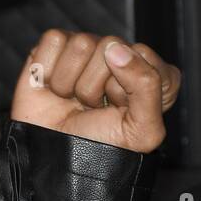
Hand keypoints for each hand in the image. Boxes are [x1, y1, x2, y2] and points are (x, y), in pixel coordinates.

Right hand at [10, 30, 181, 152]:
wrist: (57, 159)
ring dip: (72, 83)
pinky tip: (55, 88)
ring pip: (81, 44)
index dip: (129, 86)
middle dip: (97, 86)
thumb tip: (117, 49)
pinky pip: (54, 41)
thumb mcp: (142, 130)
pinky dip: (49, 71)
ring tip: (75, 100)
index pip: (142, 54)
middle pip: (110, 45)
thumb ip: (146, 86)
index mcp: (152, 73)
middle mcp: (121, 56)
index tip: (121, 108)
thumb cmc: (103, 146)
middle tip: (94, 107)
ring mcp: (88, 50)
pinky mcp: (56, 47)